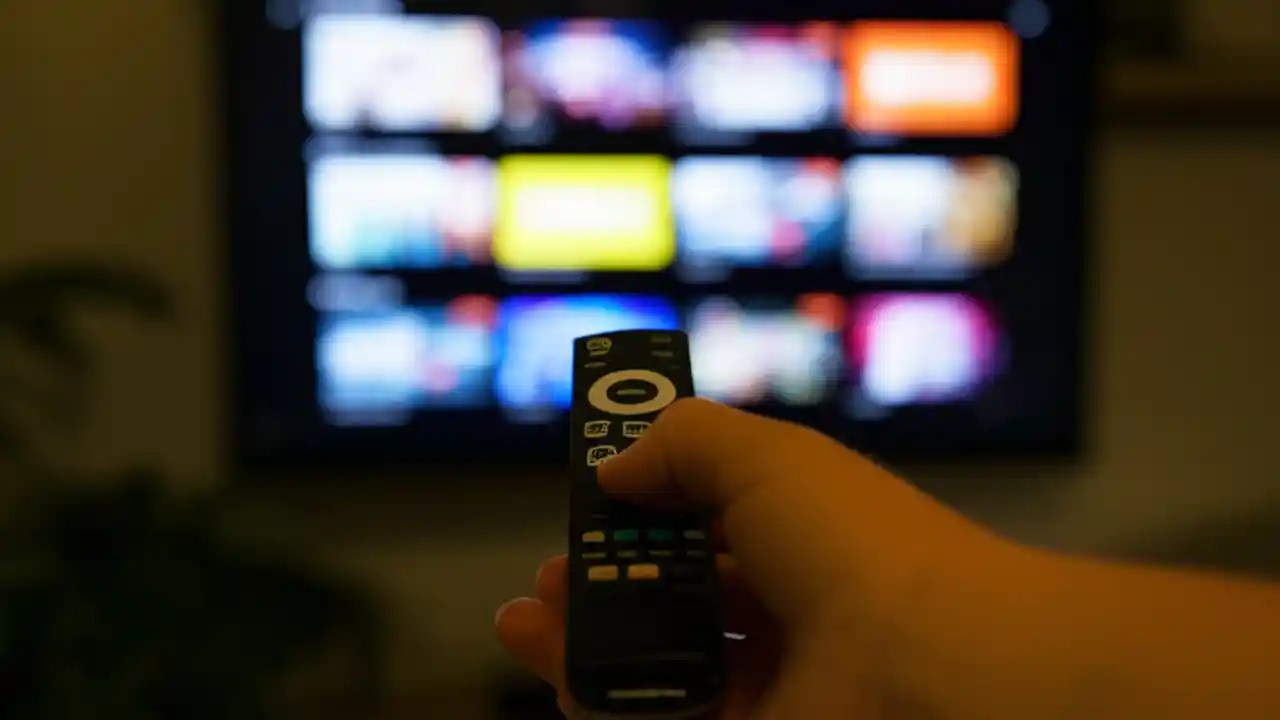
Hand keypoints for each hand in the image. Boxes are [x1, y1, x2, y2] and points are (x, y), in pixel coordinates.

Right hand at [495, 398, 1010, 717]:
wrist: (929, 669)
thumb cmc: (852, 545)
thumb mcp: (765, 457)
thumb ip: (683, 443)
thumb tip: (616, 468)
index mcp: (800, 536)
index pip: (709, 523)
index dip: (646, 513)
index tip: (591, 507)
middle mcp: (787, 611)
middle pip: (675, 599)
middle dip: (601, 586)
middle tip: (547, 579)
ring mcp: (771, 684)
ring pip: (659, 664)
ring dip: (583, 643)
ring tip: (525, 623)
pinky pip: (663, 716)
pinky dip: (606, 699)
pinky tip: (562, 676)